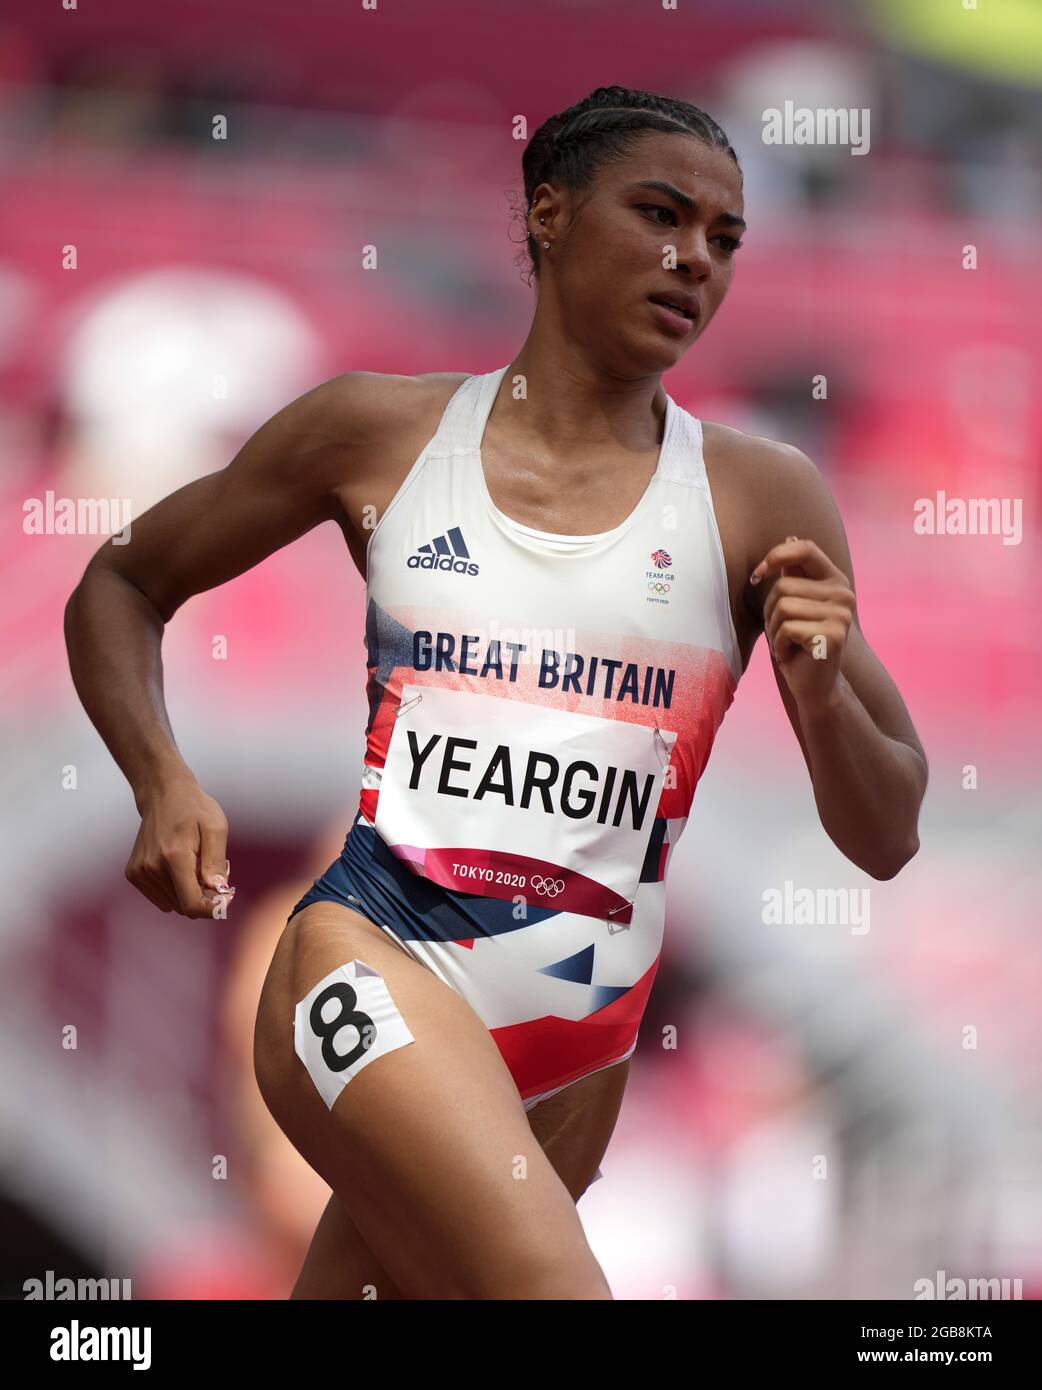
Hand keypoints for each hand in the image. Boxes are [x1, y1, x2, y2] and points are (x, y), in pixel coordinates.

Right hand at [125, 773, 234, 918]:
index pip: (191, 904)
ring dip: (189, 893)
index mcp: (174, 857)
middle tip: (214, 873)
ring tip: (196, 866)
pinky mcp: (133, 874)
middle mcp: (151, 867)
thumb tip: (218, 890)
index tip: (227, 897)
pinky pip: (162, 898)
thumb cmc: (195, 809)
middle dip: (204, 897)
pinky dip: (175, 890)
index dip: (212, 908)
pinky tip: (180, 867)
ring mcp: (139, 872)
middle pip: (184, 906)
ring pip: (173, 905)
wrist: (163, 794)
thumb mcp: (215, 828)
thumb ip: (216, 861)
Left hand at [749, 535, 854, 711]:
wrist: (815, 684)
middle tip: (779, 631)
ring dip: (774, 630)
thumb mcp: (794, 603)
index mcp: (835, 580)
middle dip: (770, 611)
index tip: (758, 576)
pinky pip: (786, 629)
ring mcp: (841, 615)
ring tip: (786, 643)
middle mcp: (843, 594)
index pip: (805, 548)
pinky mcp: (832, 635)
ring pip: (783, 607)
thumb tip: (791, 536)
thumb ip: (793, 573)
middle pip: (784, 586)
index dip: (776, 555)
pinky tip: (789, 655)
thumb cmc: (799, 642)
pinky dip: (778, 645)